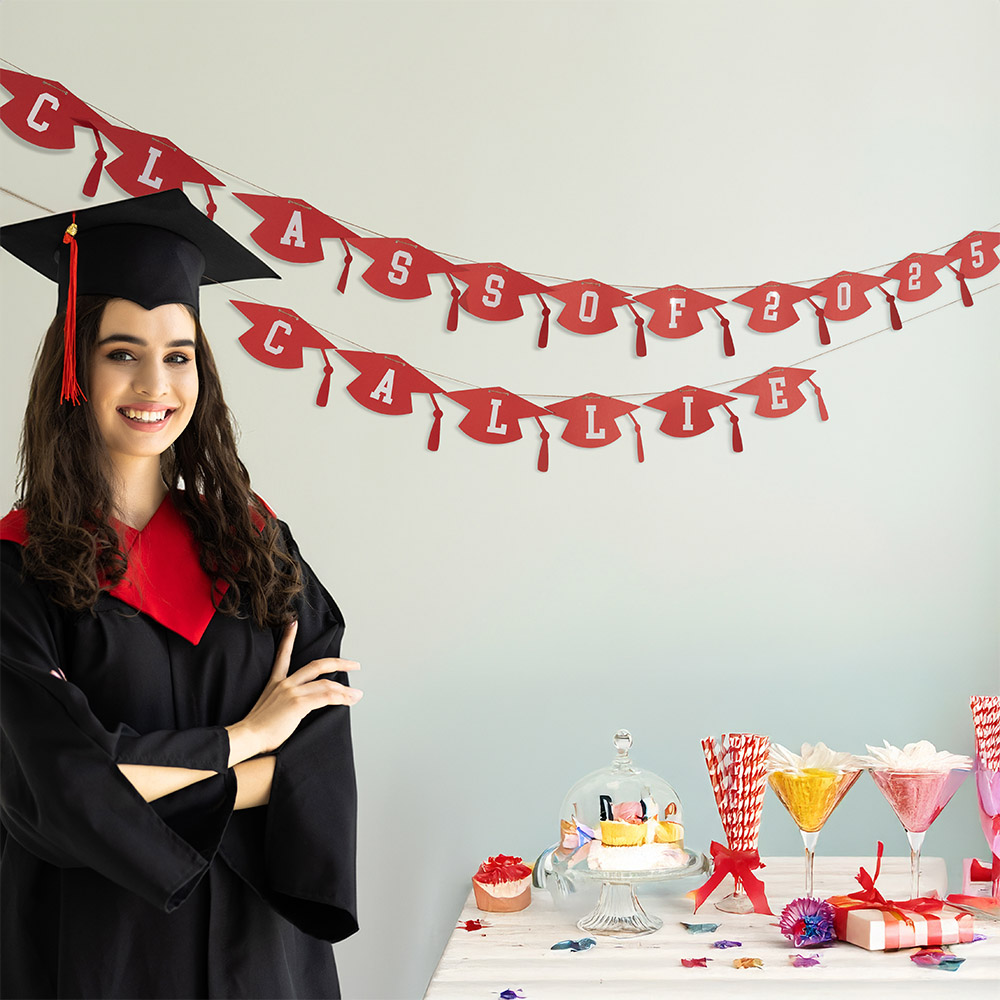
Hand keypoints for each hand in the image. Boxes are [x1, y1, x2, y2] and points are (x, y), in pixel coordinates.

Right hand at [226, 621, 361, 763]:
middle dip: (339, 663)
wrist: (248, 736)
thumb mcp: (270, 707)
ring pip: (326, 684)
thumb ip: (286, 700)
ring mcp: (292, 691)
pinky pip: (326, 696)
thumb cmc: (259, 729)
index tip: (293, 623)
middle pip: (317, 665)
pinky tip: (349, 700)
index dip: (288, 638)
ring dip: (345, 690)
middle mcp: (285, 683)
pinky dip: (341, 698)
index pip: (283, 655)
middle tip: (354, 664)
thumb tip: (303, 704)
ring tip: (356, 694)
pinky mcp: (298, 703)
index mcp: (275, 682)